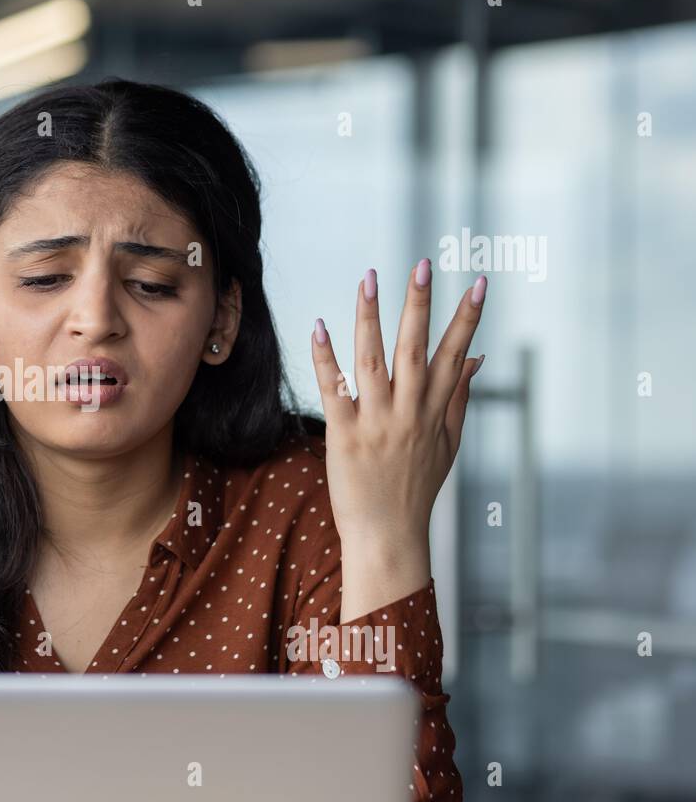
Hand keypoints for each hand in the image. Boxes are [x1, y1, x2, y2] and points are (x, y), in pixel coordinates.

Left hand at [310, 259, 486, 617]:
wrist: (388, 537)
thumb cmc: (416, 490)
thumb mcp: (447, 445)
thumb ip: (458, 398)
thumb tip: (475, 358)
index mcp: (434, 412)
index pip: (455, 355)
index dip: (468, 319)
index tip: (480, 283)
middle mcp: (408, 413)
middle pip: (415, 350)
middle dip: (420, 305)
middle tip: (422, 265)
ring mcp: (376, 423)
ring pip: (373, 361)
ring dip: (370, 317)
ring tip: (369, 278)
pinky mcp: (344, 435)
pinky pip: (334, 389)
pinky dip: (327, 358)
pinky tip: (320, 326)